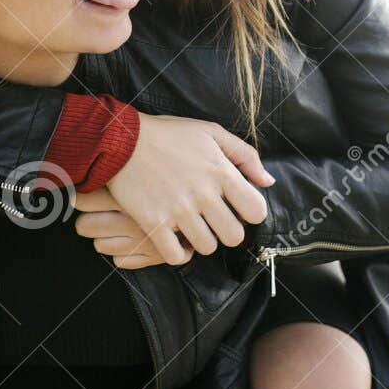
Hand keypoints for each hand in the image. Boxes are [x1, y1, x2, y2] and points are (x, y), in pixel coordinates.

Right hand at [76, 114, 272, 261]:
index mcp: (221, 172)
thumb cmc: (168, 134)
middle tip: (213, 220)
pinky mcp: (153, 223)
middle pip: (234, 236)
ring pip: (207, 248)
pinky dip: (179, 253)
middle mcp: (203, 194)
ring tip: (193, 227)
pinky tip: (176, 239)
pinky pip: (176, 256)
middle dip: (227, 230)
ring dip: (202, 240)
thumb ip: (245, 155)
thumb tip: (268, 181)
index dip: (249, 213)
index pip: (256, 211)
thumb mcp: (211, 132)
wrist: (121, 140)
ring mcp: (178, 211)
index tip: (236, 207)